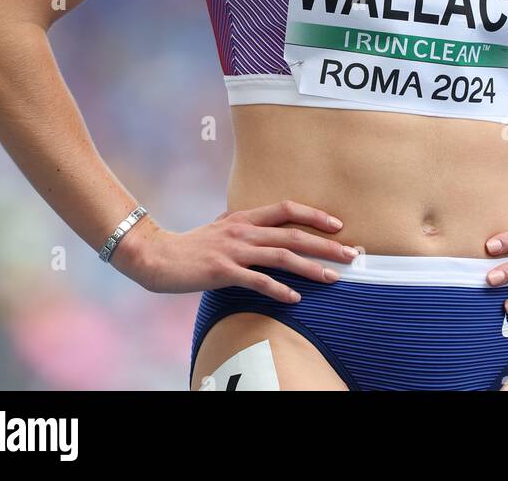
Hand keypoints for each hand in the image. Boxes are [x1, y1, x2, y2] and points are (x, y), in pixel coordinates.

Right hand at [110, 199, 359, 295]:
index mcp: (244, 216)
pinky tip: (295, 298)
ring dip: (310, 267)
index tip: (338, 224)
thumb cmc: (191, 246)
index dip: (314, 215)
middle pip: (292, 234)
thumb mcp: (222, 228)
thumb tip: (268, 231)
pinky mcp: (222, 270)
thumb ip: (245, 228)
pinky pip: (256, 280)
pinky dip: (278, 289)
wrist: (156, 255)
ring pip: (281, 256)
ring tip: (332, 277)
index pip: (287, 209)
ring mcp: (233, 249)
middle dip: (324, 244)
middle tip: (351, 254)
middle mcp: (243, 229)